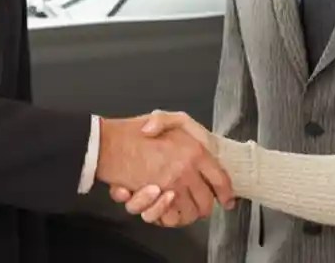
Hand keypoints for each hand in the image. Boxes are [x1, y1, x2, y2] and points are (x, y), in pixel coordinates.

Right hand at [96, 112, 232, 226]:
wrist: (108, 143)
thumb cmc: (133, 131)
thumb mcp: (166, 117)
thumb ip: (186, 126)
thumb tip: (199, 152)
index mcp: (195, 150)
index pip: (221, 179)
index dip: (226, 192)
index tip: (227, 200)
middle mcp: (187, 170)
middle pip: (206, 202)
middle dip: (203, 207)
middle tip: (197, 204)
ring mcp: (171, 185)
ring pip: (189, 214)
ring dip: (184, 214)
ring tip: (177, 204)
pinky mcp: (154, 198)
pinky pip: (168, 217)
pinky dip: (164, 215)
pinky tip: (159, 203)